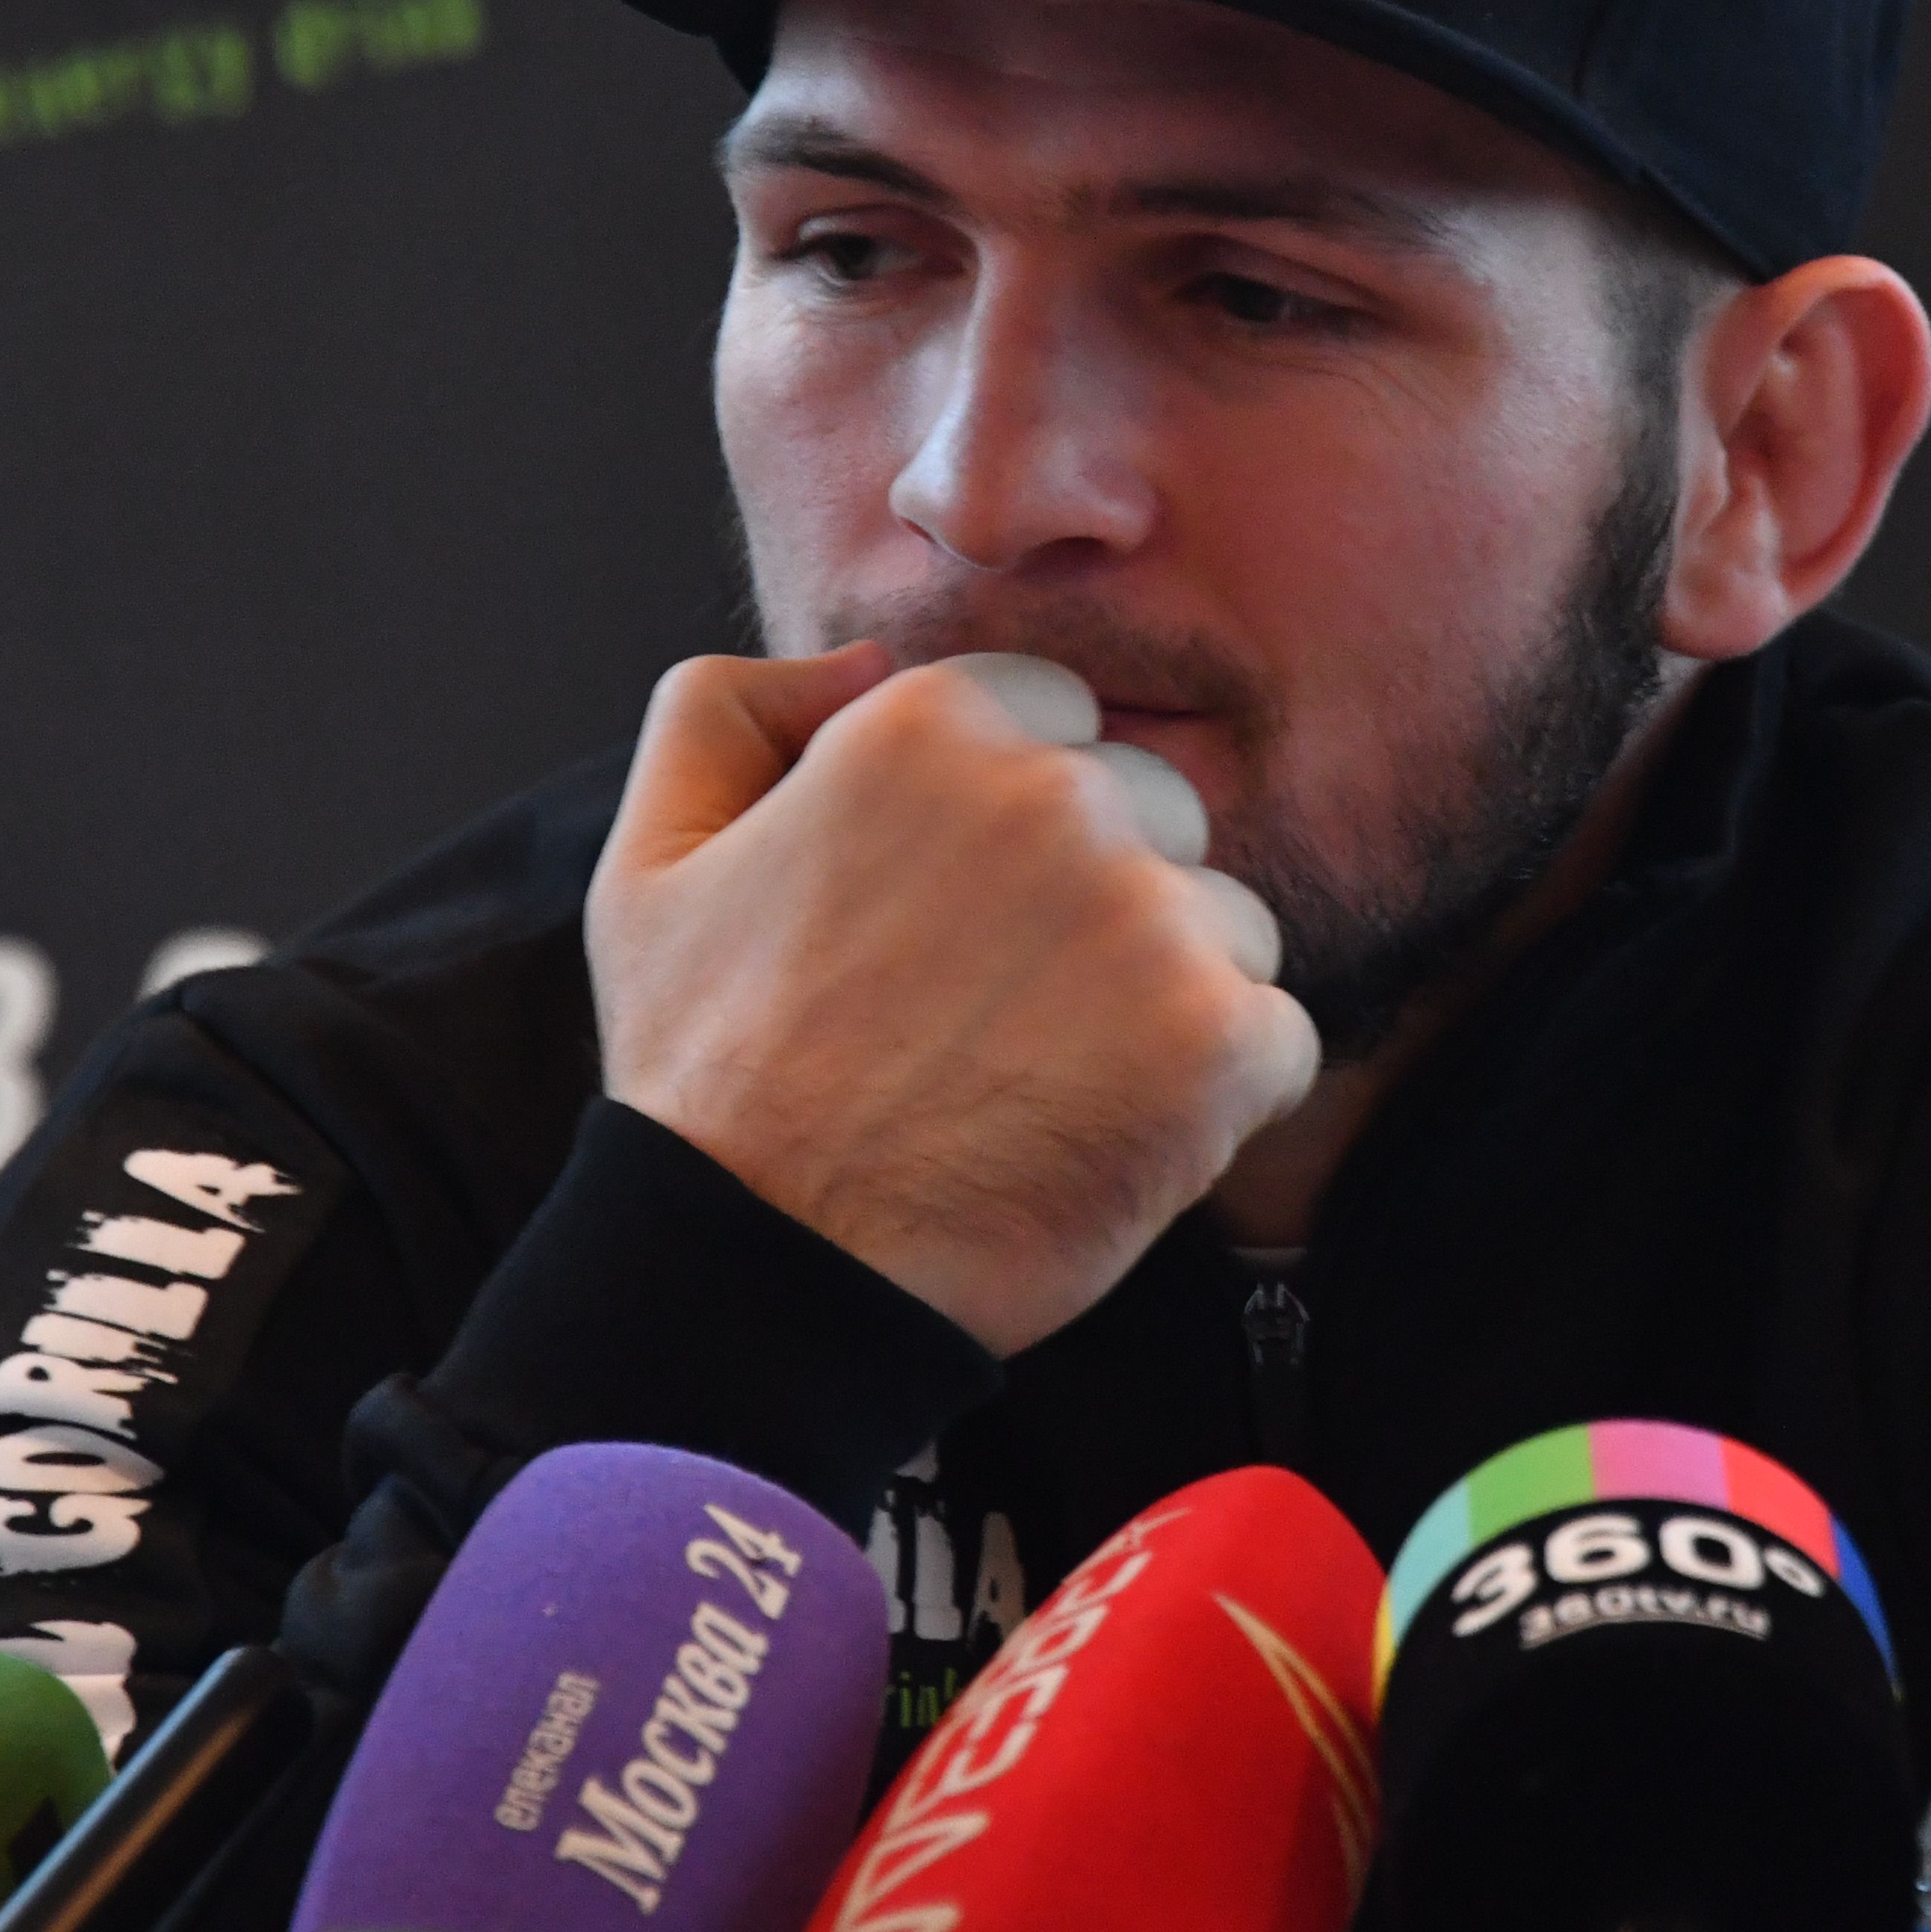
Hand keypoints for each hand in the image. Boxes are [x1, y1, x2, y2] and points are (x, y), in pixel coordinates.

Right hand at [585, 643, 1322, 1355]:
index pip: (1059, 725)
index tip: (960, 922)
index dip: (1015, 831)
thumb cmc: (709, 1077)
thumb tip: (861, 662)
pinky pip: (1279, 1038)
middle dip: (1101, 903)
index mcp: (931, 722)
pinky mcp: (1218, 1039)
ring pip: (1227, 925)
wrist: (763, 1269)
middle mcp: (1055, 794)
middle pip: (1156, 817)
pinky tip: (1112, 1134)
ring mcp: (1146, 915)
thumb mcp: (651, 854)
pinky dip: (1219, 1097)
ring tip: (1049, 1080)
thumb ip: (731, 708)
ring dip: (1168, 997)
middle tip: (997, 1015)